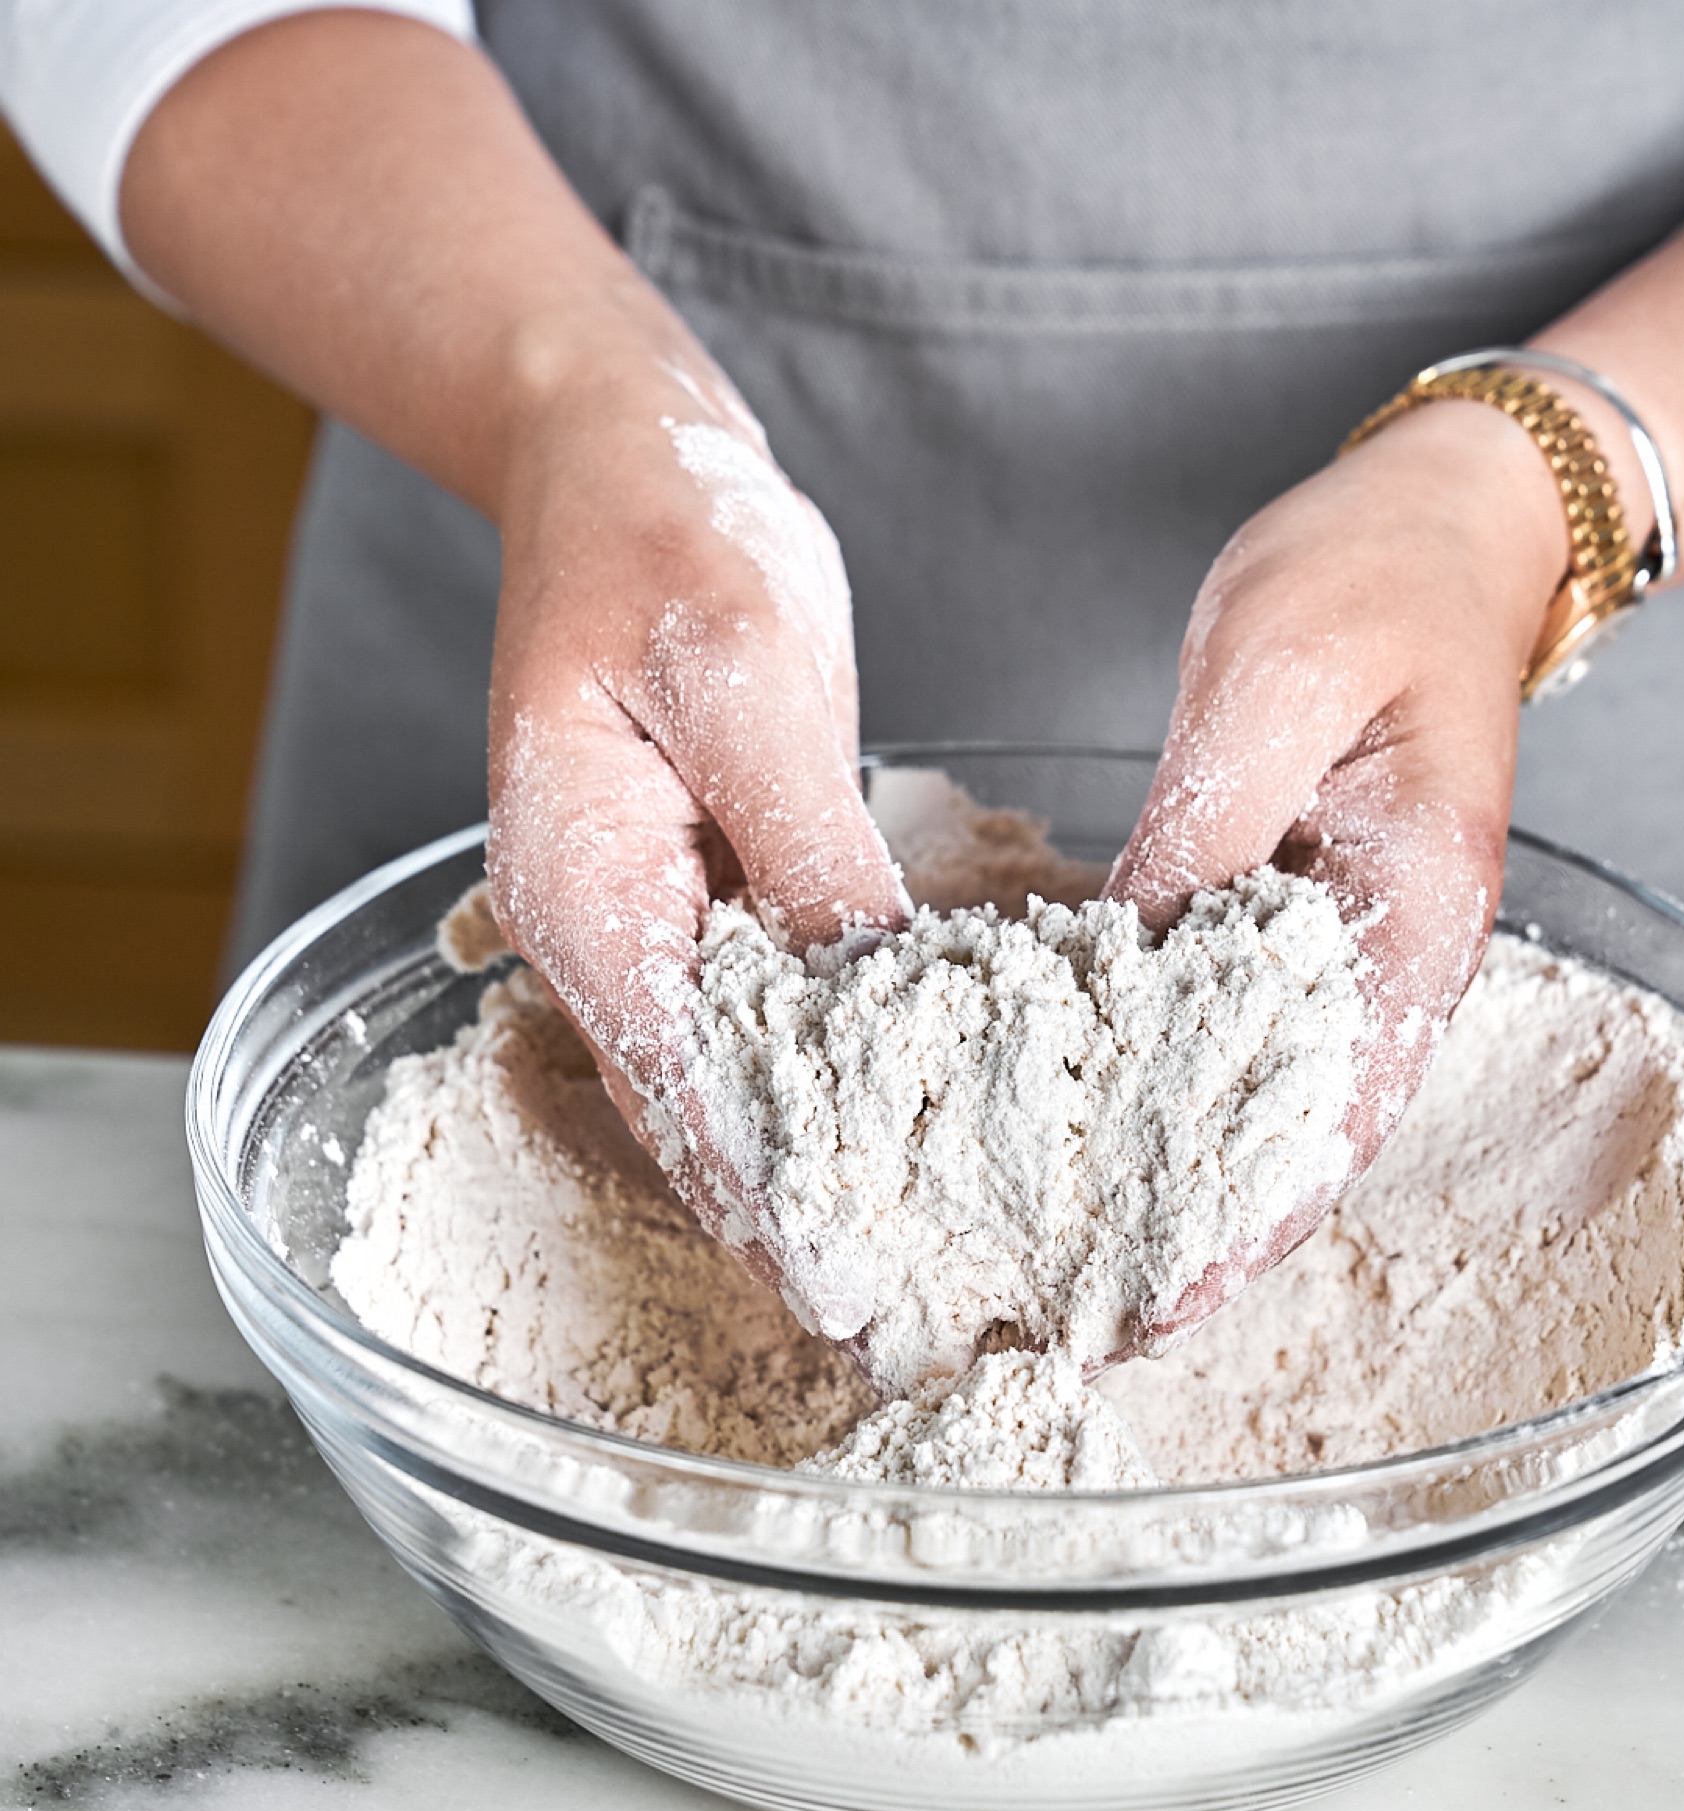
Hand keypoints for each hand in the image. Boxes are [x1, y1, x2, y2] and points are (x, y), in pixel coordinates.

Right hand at [482, 310, 906, 1330]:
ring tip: (942, 1247)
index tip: (858, 1298)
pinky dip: (845, 1066)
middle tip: (924, 1315)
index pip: (677, 1086)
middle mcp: (604, 930)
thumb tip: (880, 992)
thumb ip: (805, 847)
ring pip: (741, 1074)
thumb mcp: (746, 676)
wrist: (628, 462)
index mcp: (582, 889)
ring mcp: (654, 916)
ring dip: (832, 1158)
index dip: (770, 1200)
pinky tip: (929, 1107)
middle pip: (702, 1111)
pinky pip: (773, 1008)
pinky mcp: (711, 889)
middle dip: (808, 1213)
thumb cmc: (667, 536)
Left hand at [1105, 399, 1573, 1336]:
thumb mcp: (1269, 683)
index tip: (1163, 1303)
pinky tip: (1088, 1106)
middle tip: (1084, 1319)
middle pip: (1299, 1130)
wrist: (1445, 521)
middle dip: (1199, 1229)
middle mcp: (1395, 950)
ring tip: (1071, 1247)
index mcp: (1423, 913)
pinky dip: (1164, 1070)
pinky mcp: (1293, 899)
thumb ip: (1198, 831)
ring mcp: (1348, 931)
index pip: (1340, 1111)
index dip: (1252, 1219)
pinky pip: (1228, 1013)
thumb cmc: (1374, 577)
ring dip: (1177, 1169)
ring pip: (1260, 1085)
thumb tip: (1110, 967)